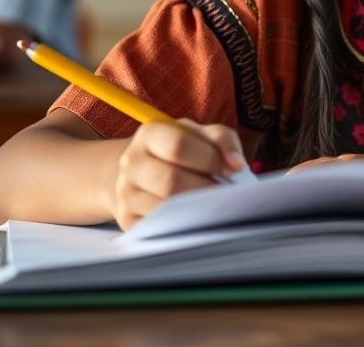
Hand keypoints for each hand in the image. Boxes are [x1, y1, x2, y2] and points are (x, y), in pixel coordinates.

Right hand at [110, 119, 246, 228]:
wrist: (139, 172)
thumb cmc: (178, 151)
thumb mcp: (198, 134)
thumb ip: (221, 140)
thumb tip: (237, 165)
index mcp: (149, 134)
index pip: (178, 146)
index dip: (211, 159)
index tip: (235, 169)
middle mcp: (131, 163)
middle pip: (171, 181)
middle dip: (207, 189)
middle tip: (229, 195)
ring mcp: (126, 194)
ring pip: (165, 208)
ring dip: (198, 210)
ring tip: (217, 206)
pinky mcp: (128, 222)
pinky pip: (159, 229)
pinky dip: (185, 226)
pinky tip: (200, 219)